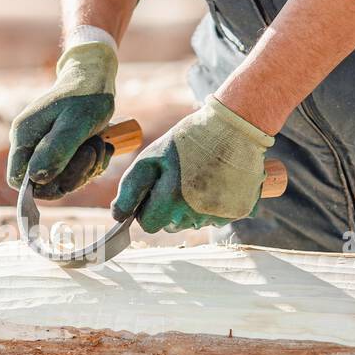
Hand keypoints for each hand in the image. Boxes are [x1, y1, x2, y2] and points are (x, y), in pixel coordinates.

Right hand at [7, 42, 117, 198]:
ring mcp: (43, 146)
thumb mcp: (76, 124)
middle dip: (73, 175)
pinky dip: (91, 165)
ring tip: (99, 144)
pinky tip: (101, 147)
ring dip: (86, 169)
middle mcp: (29, 143)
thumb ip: (56, 151)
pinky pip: (72, 171)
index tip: (69, 177)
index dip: (42, 187)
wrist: (95, 78)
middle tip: (94, 151)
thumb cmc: (86, 97)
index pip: (18, 179)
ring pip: (61, 179)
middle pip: (43, 182)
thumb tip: (37, 178)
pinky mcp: (58, 149)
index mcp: (24, 136)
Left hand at [111, 97, 274, 232]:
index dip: (148, 207)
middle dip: (169, 208)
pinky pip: (215, 218)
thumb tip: (118, 215)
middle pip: (170, 226)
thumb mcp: (151, 157)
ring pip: (193, 223)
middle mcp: (195, 214)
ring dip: (191, 207)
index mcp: (171, 199)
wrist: (234, 128)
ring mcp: (218, 215)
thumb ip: (130, 189)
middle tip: (180, 178)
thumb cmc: (188, 141)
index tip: (157, 189)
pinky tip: (216, 182)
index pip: (148, 224)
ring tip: (199, 177)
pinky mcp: (237, 212)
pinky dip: (212, 205)